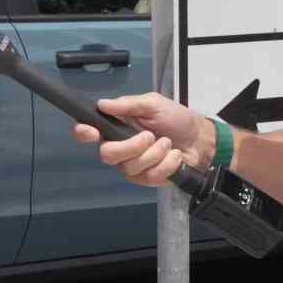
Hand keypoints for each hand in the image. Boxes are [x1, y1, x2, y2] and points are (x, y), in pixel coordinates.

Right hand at [70, 92, 212, 185]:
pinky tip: (174, 156)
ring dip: (154, 153)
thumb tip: (102, 103)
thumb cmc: (175, 118)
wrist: (199, 139)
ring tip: (167, 143)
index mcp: (116, 126)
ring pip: (130, 167)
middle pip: (107, 154)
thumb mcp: (153, 103)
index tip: (91, 131)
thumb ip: (128, 104)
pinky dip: (166, 164)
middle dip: (130, 146)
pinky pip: (149, 176)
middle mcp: (119, 147)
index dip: (83, 133)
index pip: (88, 131)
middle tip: (149, 135)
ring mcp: (132, 165)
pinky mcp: (146, 179)